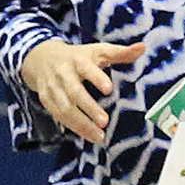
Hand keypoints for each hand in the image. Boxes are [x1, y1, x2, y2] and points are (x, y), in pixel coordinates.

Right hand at [21, 39, 146, 143]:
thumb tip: (142, 48)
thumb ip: (120, 52)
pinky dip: (74, 127)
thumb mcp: (98, 51)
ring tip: (100, 136)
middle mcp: (63, 74)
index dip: (97, 78)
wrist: (42, 59)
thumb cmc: (78, 57)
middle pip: (75, 92)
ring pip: (65, 108)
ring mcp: (53, 88)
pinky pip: (59, 116)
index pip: (87, 68)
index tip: (109, 89)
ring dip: (81, 124)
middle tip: (104, 121)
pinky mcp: (47, 101)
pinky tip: (89, 136)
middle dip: (89, 108)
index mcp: (78, 60)